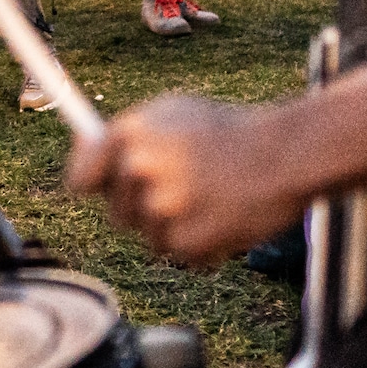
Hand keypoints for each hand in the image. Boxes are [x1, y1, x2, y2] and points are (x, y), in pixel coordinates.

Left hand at [68, 95, 308, 265]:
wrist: (285, 156)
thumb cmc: (229, 131)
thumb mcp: (172, 113)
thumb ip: (127, 134)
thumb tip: (84, 147)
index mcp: (129, 135)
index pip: (80, 180)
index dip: (94, 188)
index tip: (105, 191)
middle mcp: (138, 169)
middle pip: (116, 214)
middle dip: (143, 208)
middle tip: (182, 189)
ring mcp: (162, 208)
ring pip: (149, 236)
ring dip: (173, 226)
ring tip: (208, 199)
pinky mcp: (186, 242)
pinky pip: (179, 254)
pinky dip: (199, 244)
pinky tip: (222, 217)